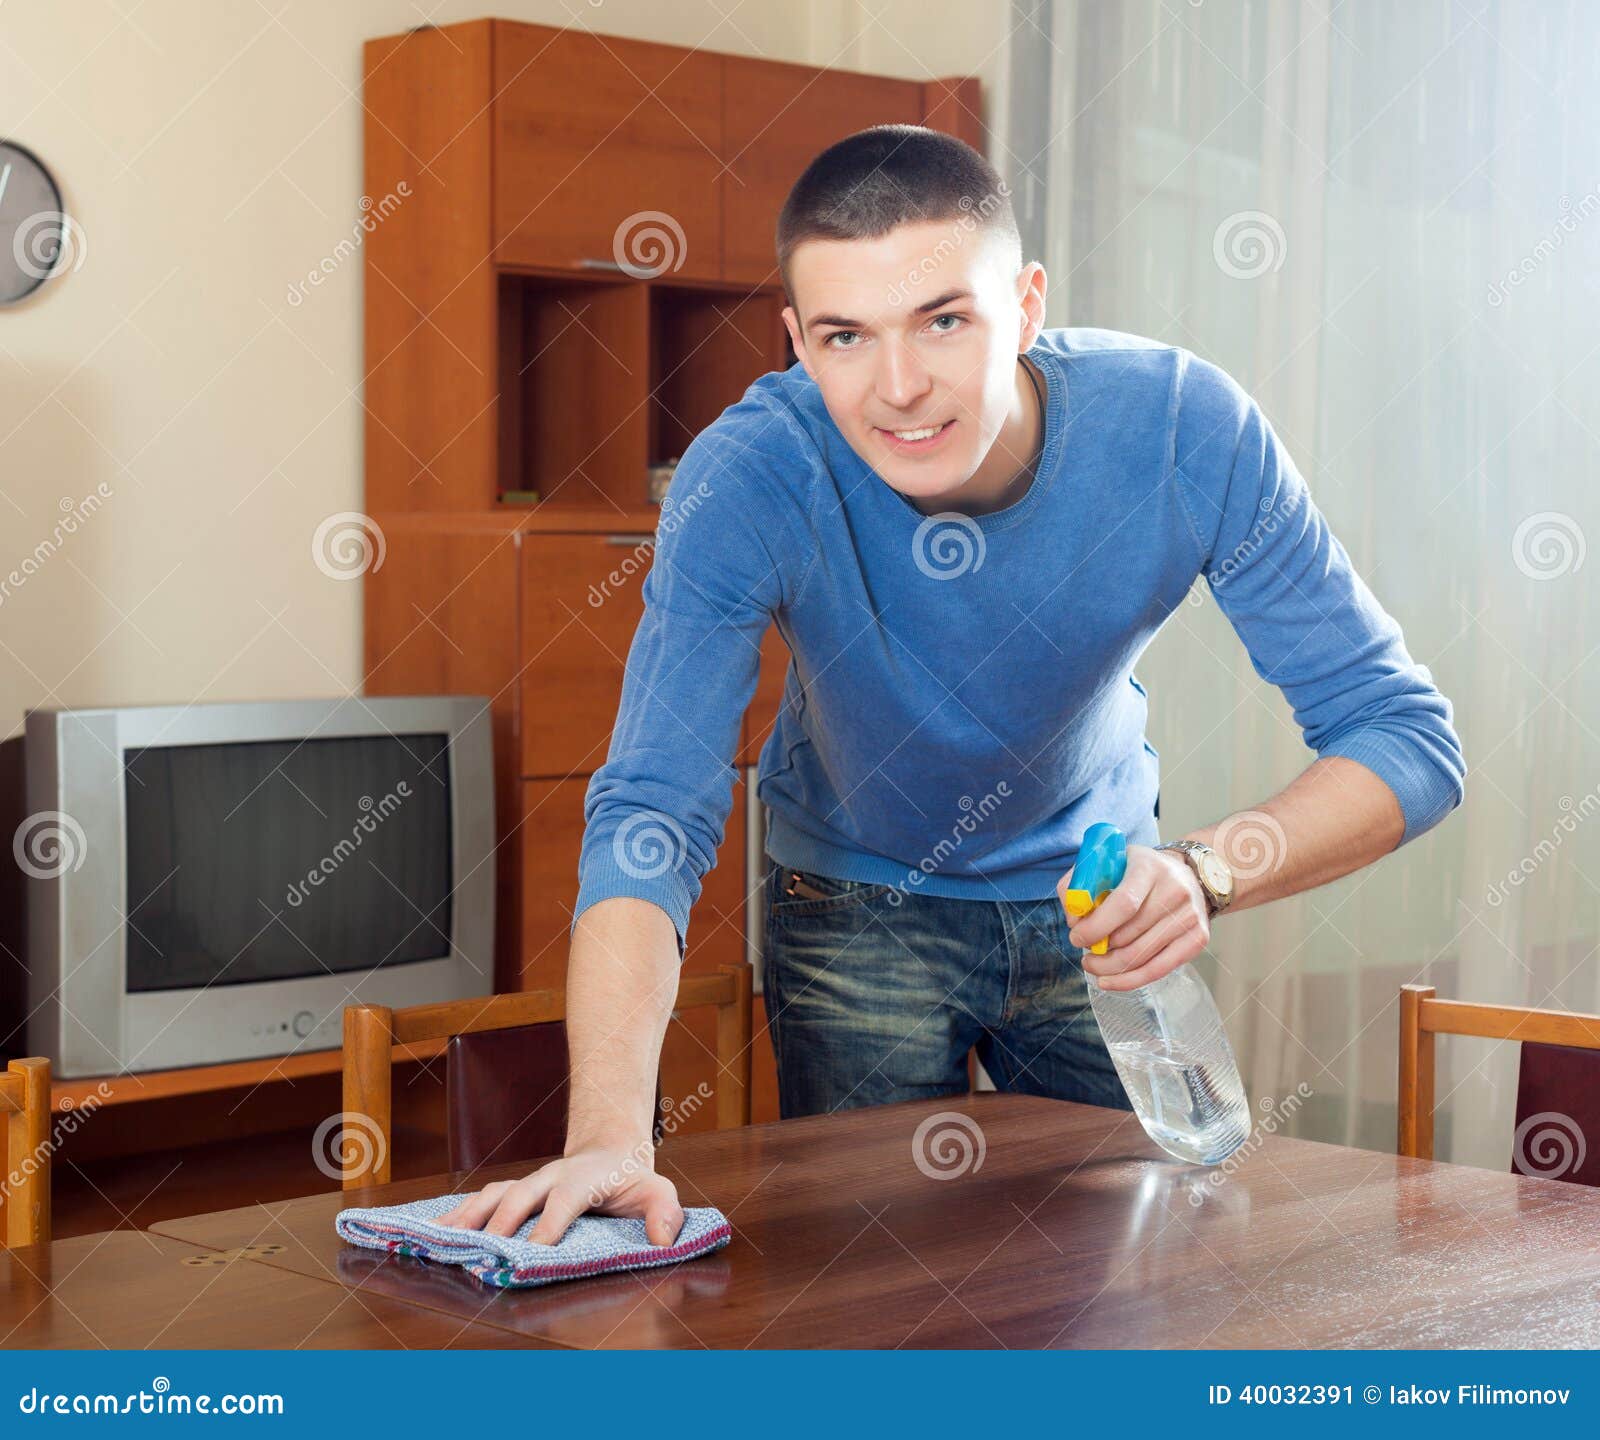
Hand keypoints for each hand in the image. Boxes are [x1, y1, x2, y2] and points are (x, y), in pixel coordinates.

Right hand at [435, 1143, 684, 1247]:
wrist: (609, 1148)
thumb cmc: (631, 1178)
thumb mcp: (657, 1191)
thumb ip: (664, 1211)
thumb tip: (663, 1239)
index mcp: (582, 1179)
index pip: (563, 1201)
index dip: (549, 1225)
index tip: (533, 1254)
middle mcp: (549, 1177)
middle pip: (518, 1195)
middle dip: (499, 1224)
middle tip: (481, 1254)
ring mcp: (527, 1181)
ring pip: (492, 1194)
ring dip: (467, 1216)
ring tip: (439, 1238)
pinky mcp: (512, 1190)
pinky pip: (479, 1199)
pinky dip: (454, 1214)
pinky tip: (432, 1229)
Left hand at [1058, 844, 1209, 990]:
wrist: (1188, 875)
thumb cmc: (1140, 872)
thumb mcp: (1110, 862)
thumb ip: (1082, 883)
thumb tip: (1073, 918)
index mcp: (1149, 868)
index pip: (1124, 904)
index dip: (1096, 926)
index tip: (1076, 937)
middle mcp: (1175, 891)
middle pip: (1129, 935)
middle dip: (1099, 950)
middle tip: (1084, 950)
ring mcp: (1189, 917)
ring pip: (1140, 957)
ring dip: (1109, 967)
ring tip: (1094, 965)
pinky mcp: (1198, 938)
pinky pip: (1158, 970)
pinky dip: (1129, 981)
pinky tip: (1109, 981)